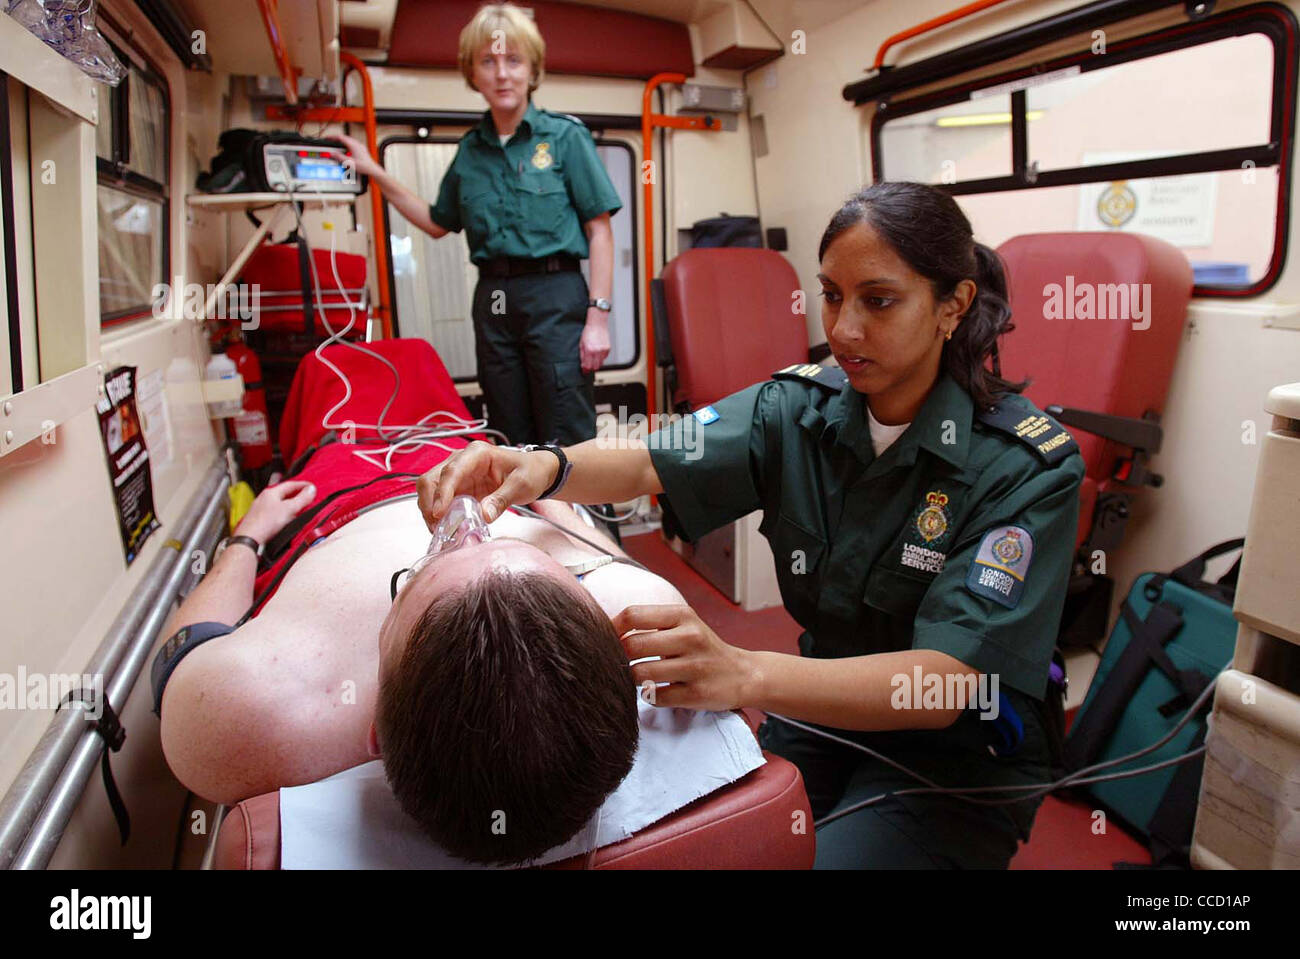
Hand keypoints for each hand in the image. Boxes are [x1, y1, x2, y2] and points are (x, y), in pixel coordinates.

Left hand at [233, 480, 315, 543]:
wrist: (250, 539)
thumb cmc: (265, 523)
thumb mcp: (290, 509)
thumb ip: (302, 498)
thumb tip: (311, 490)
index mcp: (271, 492)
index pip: (290, 484)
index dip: (303, 485)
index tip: (311, 487)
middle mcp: (264, 498)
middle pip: (283, 493)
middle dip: (296, 494)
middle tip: (306, 496)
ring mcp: (260, 509)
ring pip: (278, 503)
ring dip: (289, 504)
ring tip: (298, 508)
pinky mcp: (259, 519)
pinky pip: (274, 512)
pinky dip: (282, 513)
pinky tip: (285, 519)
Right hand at [333, 133, 381, 177]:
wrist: (373, 169)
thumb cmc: (364, 166)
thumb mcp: (349, 162)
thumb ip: (340, 157)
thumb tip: (332, 154)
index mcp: (353, 145)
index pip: (340, 137)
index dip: (332, 137)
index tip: (327, 138)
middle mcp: (357, 144)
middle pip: (344, 137)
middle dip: (336, 138)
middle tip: (330, 140)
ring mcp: (360, 146)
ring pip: (349, 140)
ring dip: (342, 141)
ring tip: (336, 144)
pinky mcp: (362, 149)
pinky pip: (352, 143)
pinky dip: (347, 144)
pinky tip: (346, 148)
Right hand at [417, 440, 557, 527]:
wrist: (536, 472)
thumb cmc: (530, 471)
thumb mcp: (522, 484)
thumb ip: (502, 499)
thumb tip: (483, 514)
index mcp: (476, 454)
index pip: (451, 471)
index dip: (442, 493)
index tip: (438, 513)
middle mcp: (462, 461)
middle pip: (432, 479)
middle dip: (429, 504)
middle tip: (436, 527)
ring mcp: (458, 476)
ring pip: (432, 492)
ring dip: (431, 511)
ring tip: (440, 532)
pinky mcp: (459, 489)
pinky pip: (441, 502)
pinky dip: (440, 516)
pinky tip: (446, 529)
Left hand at [579, 310, 609, 372]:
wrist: (597, 324)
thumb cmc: (588, 332)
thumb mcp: (581, 344)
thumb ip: (582, 356)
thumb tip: (583, 365)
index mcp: (589, 350)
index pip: (588, 366)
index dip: (585, 370)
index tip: (584, 371)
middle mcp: (597, 351)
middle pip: (595, 367)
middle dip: (591, 368)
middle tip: (588, 366)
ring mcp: (604, 350)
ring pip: (601, 363)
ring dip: (596, 363)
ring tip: (592, 358)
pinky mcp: (608, 349)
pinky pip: (604, 358)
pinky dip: (601, 358)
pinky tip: (597, 352)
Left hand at [613, 605, 758, 711]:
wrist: (741, 674)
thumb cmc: (700, 648)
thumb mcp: (681, 624)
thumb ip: (648, 623)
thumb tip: (603, 630)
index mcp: (682, 615)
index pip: (633, 615)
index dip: (612, 629)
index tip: (607, 639)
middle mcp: (690, 637)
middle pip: (633, 645)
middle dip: (619, 656)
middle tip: (621, 662)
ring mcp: (695, 667)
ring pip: (640, 674)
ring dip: (633, 678)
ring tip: (642, 676)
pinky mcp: (696, 694)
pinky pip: (655, 697)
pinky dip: (650, 695)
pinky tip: (660, 690)